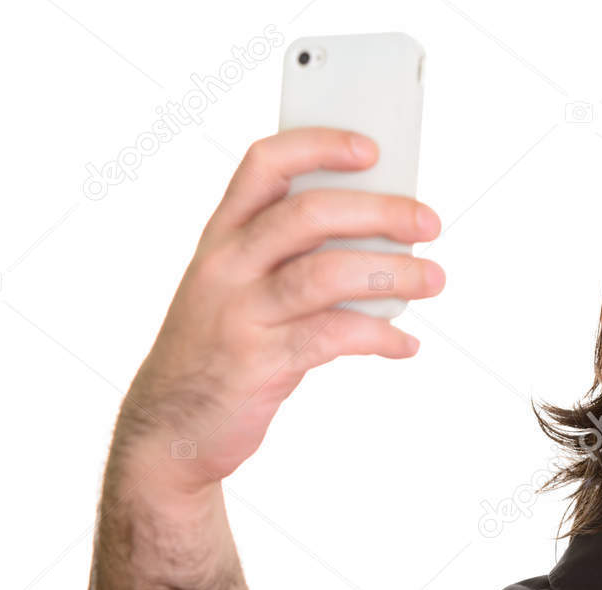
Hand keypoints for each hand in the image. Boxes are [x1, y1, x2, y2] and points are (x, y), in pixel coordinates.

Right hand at [120, 127, 444, 488]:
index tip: (372, 149)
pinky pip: (332, 336)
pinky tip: (403, 344)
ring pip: (326, 274)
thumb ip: (288, 261)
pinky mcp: (258, 362)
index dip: (319, 147)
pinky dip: (378, 336)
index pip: (265, 165)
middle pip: (308, 214)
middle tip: (428, 223)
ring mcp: (239, 314)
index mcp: (220, 237)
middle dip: (379, 212)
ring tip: (432, 279)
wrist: (168, 429)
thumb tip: (378, 242)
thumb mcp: (234, 291)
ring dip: (391, 274)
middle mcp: (226, 267)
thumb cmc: (216, 352)